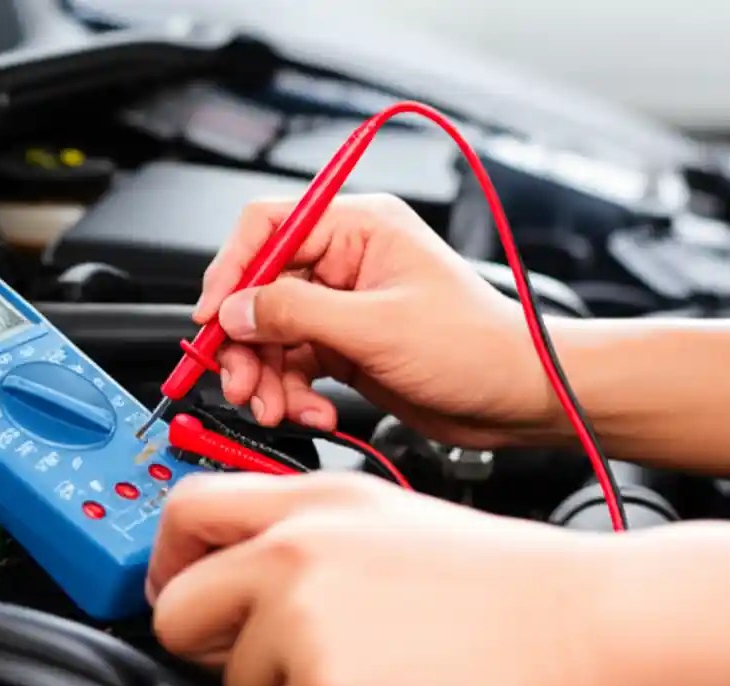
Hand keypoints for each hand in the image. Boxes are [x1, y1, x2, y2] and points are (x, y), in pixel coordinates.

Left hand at [146, 472, 618, 685]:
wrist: (578, 623)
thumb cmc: (498, 577)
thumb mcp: (385, 519)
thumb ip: (298, 532)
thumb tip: (236, 571)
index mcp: (309, 504)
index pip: (185, 514)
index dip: (167, 560)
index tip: (176, 588)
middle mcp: (294, 558)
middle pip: (178, 612)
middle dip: (210, 642)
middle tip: (266, 654)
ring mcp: (305, 631)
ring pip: (238, 684)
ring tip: (372, 667)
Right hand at [196, 194, 551, 447]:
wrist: (517, 397)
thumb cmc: (476, 346)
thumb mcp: (377, 327)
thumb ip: (297, 313)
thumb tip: (235, 310)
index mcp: (359, 229)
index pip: (267, 227)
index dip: (230, 269)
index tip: (212, 315)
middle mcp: (345, 262)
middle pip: (260, 290)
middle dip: (245, 341)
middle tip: (241, 382)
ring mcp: (343, 306)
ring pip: (271, 334)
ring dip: (265, 376)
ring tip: (276, 408)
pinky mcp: (344, 346)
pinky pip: (293, 365)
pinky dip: (292, 393)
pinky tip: (312, 413)